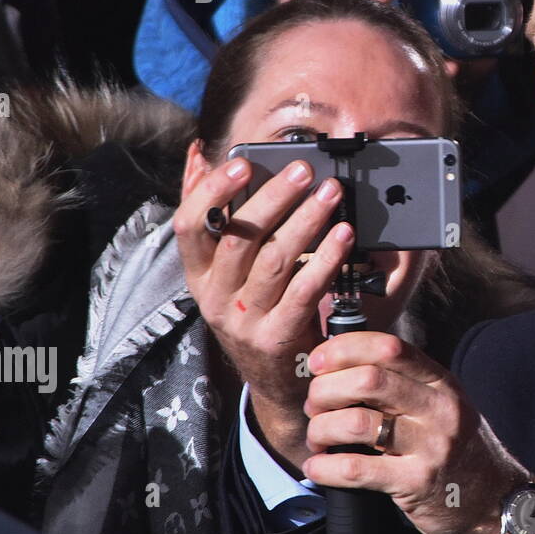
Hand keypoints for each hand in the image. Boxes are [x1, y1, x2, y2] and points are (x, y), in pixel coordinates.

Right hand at [174, 147, 353, 470]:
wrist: (277, 378)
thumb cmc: (256, 304)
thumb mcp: (227, 265)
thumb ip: (213, 209)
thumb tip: (198, 154)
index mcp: (199, 273)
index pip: (190, 226)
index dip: (211, 192)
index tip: (242, 162)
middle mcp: (215, 296)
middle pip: (238, 238)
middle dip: (273, 197)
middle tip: (304, 169)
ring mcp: (245, 320)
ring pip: (274, 260)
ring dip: (306, 221)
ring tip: (332, 193)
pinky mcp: (278, 337)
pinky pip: (304, 291)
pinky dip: (326, 259)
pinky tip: (345, 235)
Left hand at [302, 332, 534, 533]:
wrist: (494, 497)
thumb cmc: (456, 447)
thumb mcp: (440, 404)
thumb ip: (402, 383)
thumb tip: (343, 362)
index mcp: (440, 382)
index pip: (390, 347)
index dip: (345, 349)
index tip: (319, 361)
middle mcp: (438, 409)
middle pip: (370, 380)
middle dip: (326, 389)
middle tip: (314, 404)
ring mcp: (430, 446)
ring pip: (358, 422)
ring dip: (321, 429)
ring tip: (317, 438)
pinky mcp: (417, 482)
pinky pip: (358, 470)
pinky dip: (326, 468)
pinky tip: (318, 467)